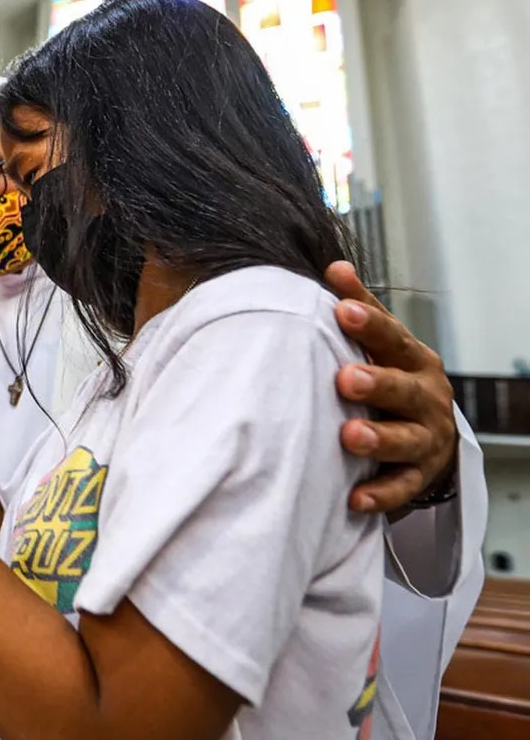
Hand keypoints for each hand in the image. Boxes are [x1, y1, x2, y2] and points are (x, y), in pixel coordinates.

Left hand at [325, 262, 457, 513]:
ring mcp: (426, 439)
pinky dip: (379, 495)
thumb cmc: (395, 379)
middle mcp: (426, 398)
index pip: (392, 338)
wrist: (430, 436)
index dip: (367, 324)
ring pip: (406, 441)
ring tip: (349, 436)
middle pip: (404, 389)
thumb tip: (335, 268)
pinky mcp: (420, 477)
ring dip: (378, 439)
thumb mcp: (382, 345)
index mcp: (413, 360)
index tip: (340, 309)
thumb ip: (359, 308)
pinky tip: (354, 499)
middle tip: (346, 378)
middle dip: (377, 383)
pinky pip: (401, 489)